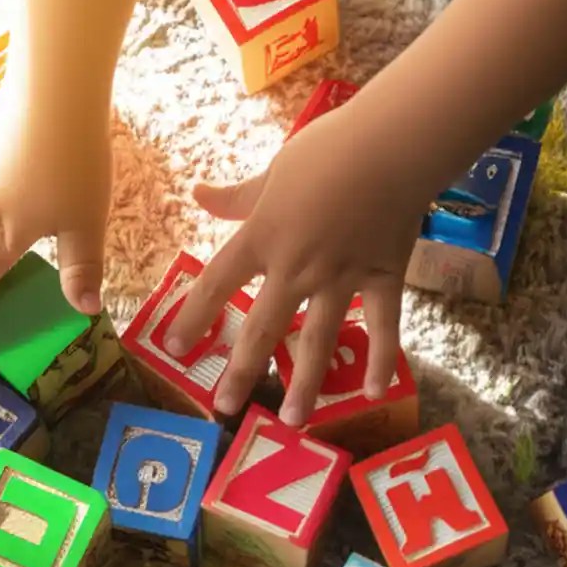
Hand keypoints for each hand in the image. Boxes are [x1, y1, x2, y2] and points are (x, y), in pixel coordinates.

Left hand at [165, 101, 431, 426]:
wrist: (392, 144)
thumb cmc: (328, 149)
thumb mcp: (274, 171)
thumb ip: (239, 197)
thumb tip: (198, 193)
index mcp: (264, 237)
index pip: (218, 285)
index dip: (193, 318)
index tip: (174, 348)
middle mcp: (297, 267)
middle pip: (263, 328)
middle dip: (241, 371)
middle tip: (225, 407)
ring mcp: (342, 278)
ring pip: (320, 340)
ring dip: (307, 384)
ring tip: (294, 421)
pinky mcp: (384, 278)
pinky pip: (383, 326)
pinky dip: (383, 358)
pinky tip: (377, 391)